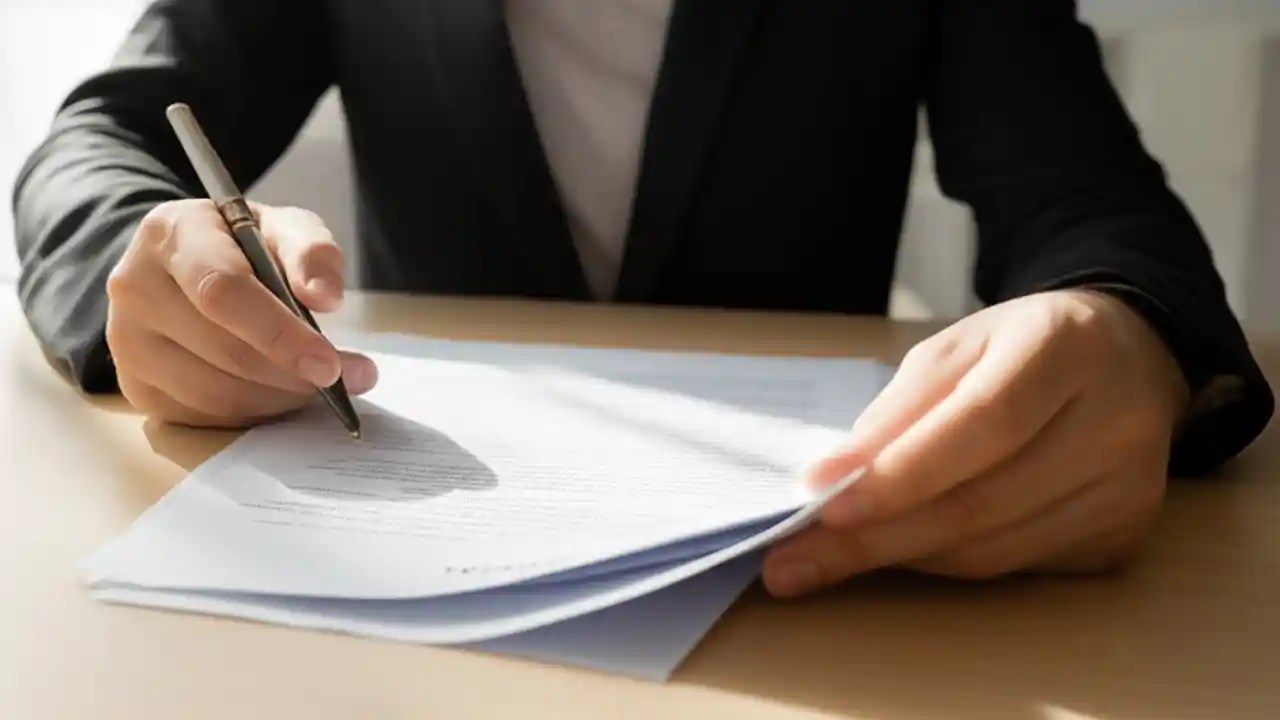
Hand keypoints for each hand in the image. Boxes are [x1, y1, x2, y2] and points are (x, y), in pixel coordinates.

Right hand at [106, 200, 377, 427]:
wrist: (183, 265)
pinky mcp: (135, 385)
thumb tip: (326, 297)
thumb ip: (311, 251)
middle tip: (347, 380)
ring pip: (214, 393)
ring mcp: (127, 341)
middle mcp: (135, 287)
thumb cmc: (240, 246)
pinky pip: (203, 416)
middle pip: (223, 350)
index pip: (222, 292)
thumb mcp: (282, 227)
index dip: (280, 334)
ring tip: (321, 387)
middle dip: (293, 375)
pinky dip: (253, 413)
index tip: (330, 364)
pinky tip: (282, 394)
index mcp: (170, 235)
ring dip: (279, 399)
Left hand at [762, 289, 1189, 596]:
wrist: (1126, 359)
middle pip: (983, 502)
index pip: (982, 423)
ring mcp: (1128, 489)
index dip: (899, 473)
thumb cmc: (1021, 349)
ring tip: (830, 559)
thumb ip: (896, 412)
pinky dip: (946, 562)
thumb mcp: (953, 350)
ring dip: (902, 558)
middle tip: (794, 562)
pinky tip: (906, 548)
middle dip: (875, 539)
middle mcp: (1114, 423)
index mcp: (1066, 347)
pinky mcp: (1123, 536)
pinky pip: (1014, 567)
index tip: (821, 504)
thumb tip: (830, 482)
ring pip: (993, 551)